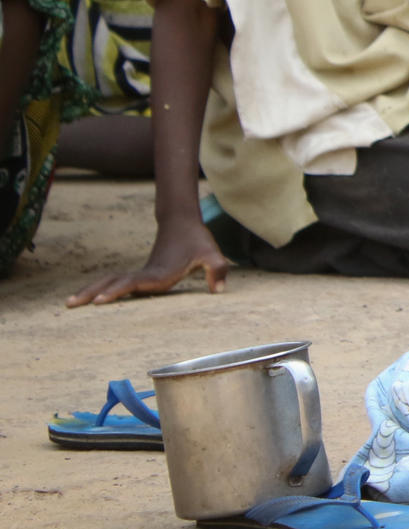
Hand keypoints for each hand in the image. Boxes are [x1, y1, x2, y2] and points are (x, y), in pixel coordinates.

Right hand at [68, 215, 228, 305]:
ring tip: (70, 303)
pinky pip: (116, 282)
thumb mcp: (212, 254)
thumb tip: (218, 290)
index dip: (118, 291)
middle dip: (93, 293)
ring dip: (91, 290)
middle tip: (71, 304)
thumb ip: (218, 269)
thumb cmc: (197, 241)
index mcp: (159, 273)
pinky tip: (89, 299)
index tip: (100, 300)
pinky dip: (100, 289)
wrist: (182, 224)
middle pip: (113, 283)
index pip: (134, 284)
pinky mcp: (140, 275)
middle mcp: (145, 275)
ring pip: (110, 281)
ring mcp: (141, 274)